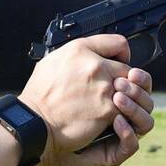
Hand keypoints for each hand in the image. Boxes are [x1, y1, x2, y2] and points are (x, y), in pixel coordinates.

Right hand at [17, 34, 154, 165]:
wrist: (34, 122)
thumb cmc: (39, 95)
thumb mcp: (51, 62)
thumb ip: (77, 54)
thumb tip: (90, 54)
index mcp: (80, 49)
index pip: (118, 43)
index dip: (121, 54)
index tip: (118, 63)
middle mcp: (95, 65)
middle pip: (128, 69)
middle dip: (124, 80)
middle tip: (114, 91)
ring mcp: (104, 88)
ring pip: (131, 90)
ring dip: (126, 99)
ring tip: (114, 105)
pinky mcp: (108, 110)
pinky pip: (125, 110)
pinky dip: (120, 115)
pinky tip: (109, 118)